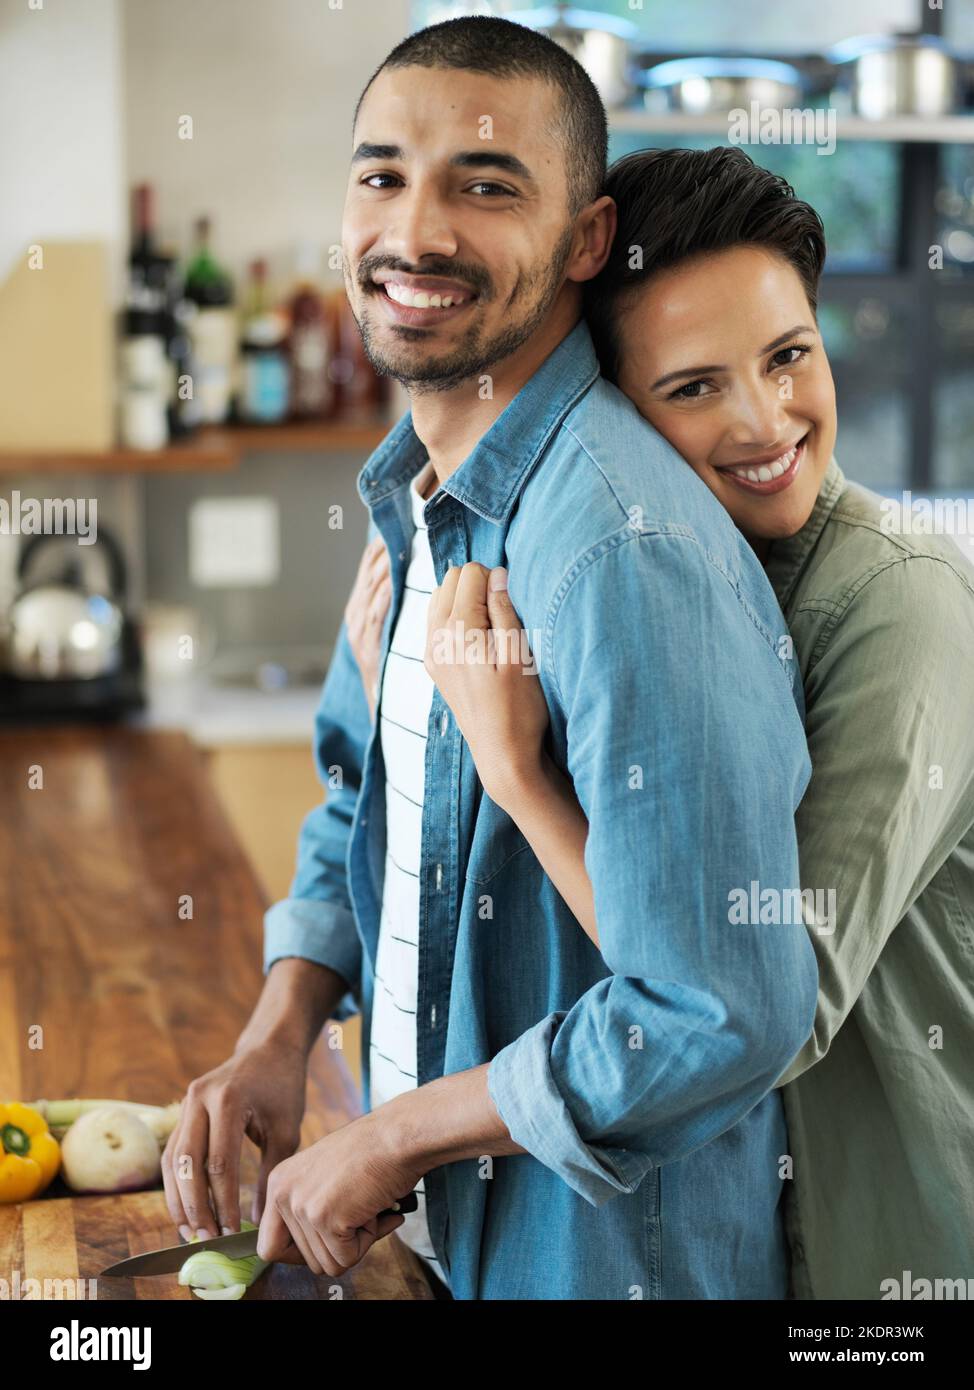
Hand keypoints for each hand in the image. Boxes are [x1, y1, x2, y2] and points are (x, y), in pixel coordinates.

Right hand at [161, 1041, 306, 1241]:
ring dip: (179, 1200)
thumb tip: (258, 1222)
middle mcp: (199, 1099)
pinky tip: (187, 1208)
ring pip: (173, 1161)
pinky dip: (177, 1183)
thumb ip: (270, 1174)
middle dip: (195, 1207)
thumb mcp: (286, 1130)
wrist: (268, 1048)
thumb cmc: (282, 1088)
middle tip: (206, 1239)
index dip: (224, 1202)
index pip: (220, 1163)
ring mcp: (186, 1103)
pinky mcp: (182, 1111)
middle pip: (188, 1164)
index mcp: (229, 1100)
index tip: (232, 1231)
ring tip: (191, 1232)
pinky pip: (173, 1152)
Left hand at [256, 1111, 423, 1275]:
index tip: (326, 1242)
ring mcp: (301, 1206)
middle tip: (359, 1216)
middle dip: (338, 1245)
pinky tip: (375, 1210)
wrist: (399, 1135)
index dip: (299, 1254)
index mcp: (279, 1182)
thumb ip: (311, 1207)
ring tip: (367, 1206)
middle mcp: (282, 1193)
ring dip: (355, 1243)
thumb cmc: (374, 1151)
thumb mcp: (326, 1175)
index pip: (269, 1246)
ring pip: (326, 1263)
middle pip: (303, 1259)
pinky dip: (368, 1240)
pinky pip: (345, 1259)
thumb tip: (313, 1254)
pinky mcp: (324, 1218)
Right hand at [344, 535, 390, 717]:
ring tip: (397, 548)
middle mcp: (355, 615)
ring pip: (370, 591)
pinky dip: (382, 596)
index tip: (395, 528)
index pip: (368, 567)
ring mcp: (359, 630)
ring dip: (383, 568)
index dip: (380, 547)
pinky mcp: (366, 644)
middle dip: (383, 551)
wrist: (378, 698)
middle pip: (368, 574)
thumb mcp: (385, 627)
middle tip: (399, 529)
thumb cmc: (389, 660)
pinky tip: (393, 582)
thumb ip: (392, 603)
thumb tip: (409, 574)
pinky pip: (374, 614)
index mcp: (359, 606)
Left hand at [425, 562, 549, 809]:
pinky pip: (436, 622)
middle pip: (450, 580)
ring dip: (464, 601)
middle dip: (477, 586)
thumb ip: (505, 611)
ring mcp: (432, 654)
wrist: (502, 755)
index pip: (470, 574)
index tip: (511, 604)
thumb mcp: (520, 657)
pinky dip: (454, 618)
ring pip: (440, 599)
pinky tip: (477, 640)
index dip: (495, 580)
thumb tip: (497, 574)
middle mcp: (437, 640)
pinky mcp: (434, 666)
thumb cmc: (520, 709)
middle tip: (502, 616)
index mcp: (459, 633)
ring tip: (491, 627)